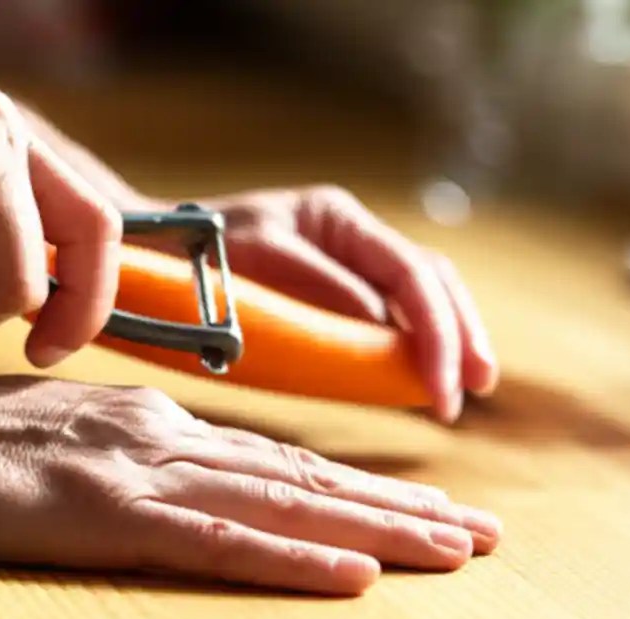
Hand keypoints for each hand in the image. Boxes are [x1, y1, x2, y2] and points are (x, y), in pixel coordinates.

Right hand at [0, 357, 502, 595]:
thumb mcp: (77, 436)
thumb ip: (144, 456)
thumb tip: (204, 480)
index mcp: (162, 423)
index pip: (284, 461)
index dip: (362, 489)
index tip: (431, 510)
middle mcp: (169, 438)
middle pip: (308, 479)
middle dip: (403, 509)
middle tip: (485, 533)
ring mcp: (140, 472)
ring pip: (285, 504)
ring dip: (378, 529)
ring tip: (456, 549)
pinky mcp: (105, 511)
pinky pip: (217, 540)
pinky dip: (290, 557)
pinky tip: (349, 573)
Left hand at [130, 186, 498, 422]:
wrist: (149, 255)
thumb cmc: (191, 258)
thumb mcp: (252, 265)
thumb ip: (317, 287)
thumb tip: (381, 325)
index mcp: (336, 219)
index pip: (408, 275)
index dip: (435, 332)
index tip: (443, 388)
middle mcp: (351, 234)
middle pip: (431, 278)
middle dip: (461, 332)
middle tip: (480, 386)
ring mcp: (345, 261)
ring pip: (420, 293)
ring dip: (452, 336)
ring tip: (472, 384)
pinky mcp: (333, 291)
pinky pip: (392, 312)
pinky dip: (416, 342)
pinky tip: (429, 376)